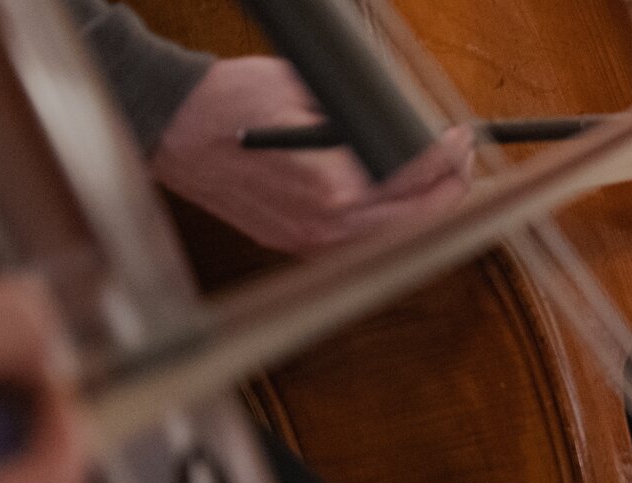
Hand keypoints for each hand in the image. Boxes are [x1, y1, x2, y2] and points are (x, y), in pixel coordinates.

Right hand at [151, 57, 473, 253]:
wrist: (169, 127)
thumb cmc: (230, 100)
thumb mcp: (307, 89)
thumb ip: (362, 117)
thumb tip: (412, 128)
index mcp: (331, 189)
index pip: (416, 185)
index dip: (449, 160)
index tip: (462, 138)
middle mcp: (322, 226)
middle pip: (415, 223)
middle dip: (449, 190)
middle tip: (462, 160)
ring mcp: (306, 242)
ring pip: (391, 240)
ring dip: (423, 212)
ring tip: (440, 181)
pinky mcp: (291, 244)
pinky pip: (358, 244)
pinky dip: (387, 224)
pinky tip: (401, 202)